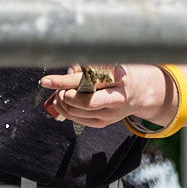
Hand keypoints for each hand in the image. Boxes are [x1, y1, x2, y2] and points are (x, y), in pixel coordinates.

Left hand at [37, 64, 169, 131]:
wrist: (141, 93)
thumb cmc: (119, 75)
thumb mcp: (107, 65)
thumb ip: (85, 68)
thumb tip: (65, 74)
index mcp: (118, 78)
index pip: (86, 81)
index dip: (63, 81)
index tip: (46, 80)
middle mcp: (116, 98)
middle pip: (82, 102)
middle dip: (64, 96)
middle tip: (60, 89)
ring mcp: (111, 114)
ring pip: (77, 113)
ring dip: (62, 103)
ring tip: (60, 94)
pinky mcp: (104, 123)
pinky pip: (78, 120)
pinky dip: (66, 111)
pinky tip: (64, 102)